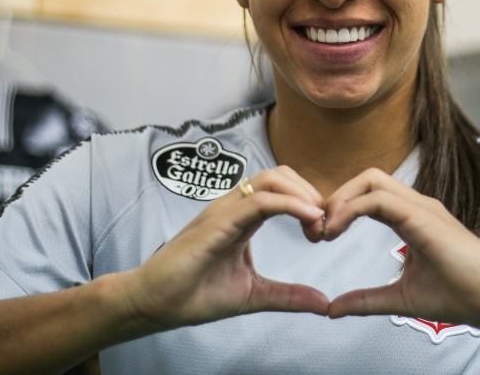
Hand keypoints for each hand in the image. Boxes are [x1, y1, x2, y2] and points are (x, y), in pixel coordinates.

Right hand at [116, 166, 329, 332]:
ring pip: (271, 179)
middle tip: (325, 225)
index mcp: (242, 217)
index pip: (282, 189)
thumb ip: (288, 295)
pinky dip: (290, 205)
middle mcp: (234, 206)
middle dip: (310, 193)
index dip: (309, 203)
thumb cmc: (194, 295)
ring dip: (303, 195)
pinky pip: (259, 201)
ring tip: (319, 222)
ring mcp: (224, 210)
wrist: (154, 305)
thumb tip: (324, 304)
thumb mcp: (254, 294)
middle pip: (280, 175)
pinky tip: (309, 220)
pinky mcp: (217, 222)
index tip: (323, 232)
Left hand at [322, 168, 479, 330]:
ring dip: (340, 200)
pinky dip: (351, 209)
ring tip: (325, 230)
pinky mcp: (424, 217)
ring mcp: (421, 206)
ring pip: (370, 180)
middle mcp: (415, 204)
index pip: (368, 193)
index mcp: (410, 216)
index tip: (321, 236)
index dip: (339, 208)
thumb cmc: (458, 294)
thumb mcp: (399, 297)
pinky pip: (379, 199)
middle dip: (335, 197)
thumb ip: (366, 300)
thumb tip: (332, 308)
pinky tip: (337, 230)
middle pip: (366, 178)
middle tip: (317, 230)